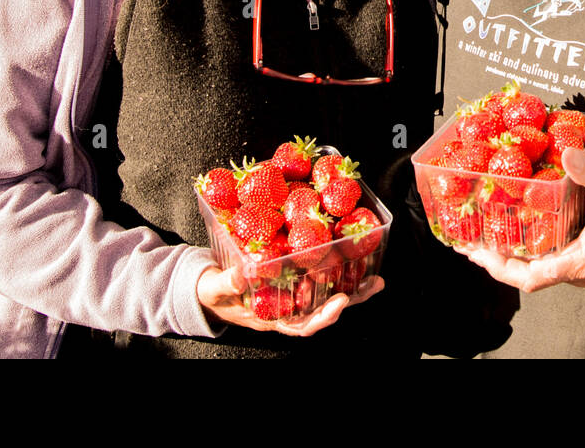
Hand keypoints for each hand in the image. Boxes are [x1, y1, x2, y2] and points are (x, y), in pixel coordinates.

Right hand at [196, 264, 383, 335]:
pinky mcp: (293, 281)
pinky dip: (337, 271)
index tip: (340, 303)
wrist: (208, 288)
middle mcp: (287, 310)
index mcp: (272, 318)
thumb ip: (227, 283)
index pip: (302, 325)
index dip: (323, 317)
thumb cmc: (212, 293)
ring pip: (327, 296)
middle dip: (351, 300)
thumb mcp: (216, 289)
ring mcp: (292, 297)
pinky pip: (318, 279)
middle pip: (324, 311)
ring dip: (353, 288)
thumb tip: (242, 273)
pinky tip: (353, 259)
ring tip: (375, 278)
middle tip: (373, 285)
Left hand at [459, 148, 584, 291]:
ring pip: (535, 264)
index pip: (531, 277)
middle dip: (496, 259)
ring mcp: (579, 259)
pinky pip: (546, 253)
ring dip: (509, 251)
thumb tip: (569, 155)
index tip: (476, 253)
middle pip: (526, 273)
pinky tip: (513, 222)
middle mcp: (577, 267)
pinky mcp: (581, 248)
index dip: (500, 268)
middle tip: (468, 240)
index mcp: (582, 262)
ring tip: (482, 232)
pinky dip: (525, 242)